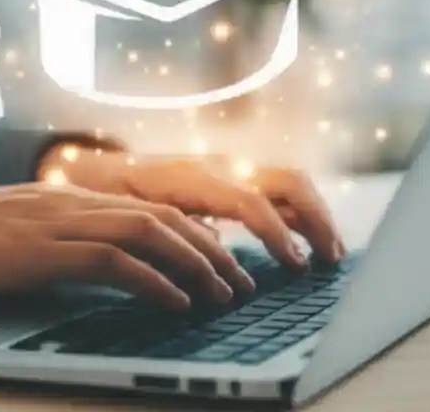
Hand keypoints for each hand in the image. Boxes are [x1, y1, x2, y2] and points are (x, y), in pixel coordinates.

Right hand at [0, 184, 256, 309]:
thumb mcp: (3, 240)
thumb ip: (46, 244)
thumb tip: (80, 268)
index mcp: (61, 199)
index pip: (145, 206)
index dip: (192, 232)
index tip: (222, 259)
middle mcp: (67, 202)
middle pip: (162, 215)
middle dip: (212, 249)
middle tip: (243, 281)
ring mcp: (53, 223)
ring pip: (149, 232)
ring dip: (197, 265)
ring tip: (226, 295)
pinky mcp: (38, 252)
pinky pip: (113, 262)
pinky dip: (155, 282)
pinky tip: (178, 303)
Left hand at [41, 147, 344, 268]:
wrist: (98, 168)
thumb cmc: (111, 195)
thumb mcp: (134, 216)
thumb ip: (174, 229)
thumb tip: (216, 250)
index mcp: (196, 175)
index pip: (251, 200)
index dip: (277, 232)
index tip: (296, 264)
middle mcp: (222, 166)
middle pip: (288, 181)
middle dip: (317, 218)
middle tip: (331, 258)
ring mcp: (232, 168)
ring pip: (290, 183)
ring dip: (317, 215)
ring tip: (331, 253)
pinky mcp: (235, 177)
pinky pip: (278, 190)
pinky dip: (301, 213)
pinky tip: (309, 241)